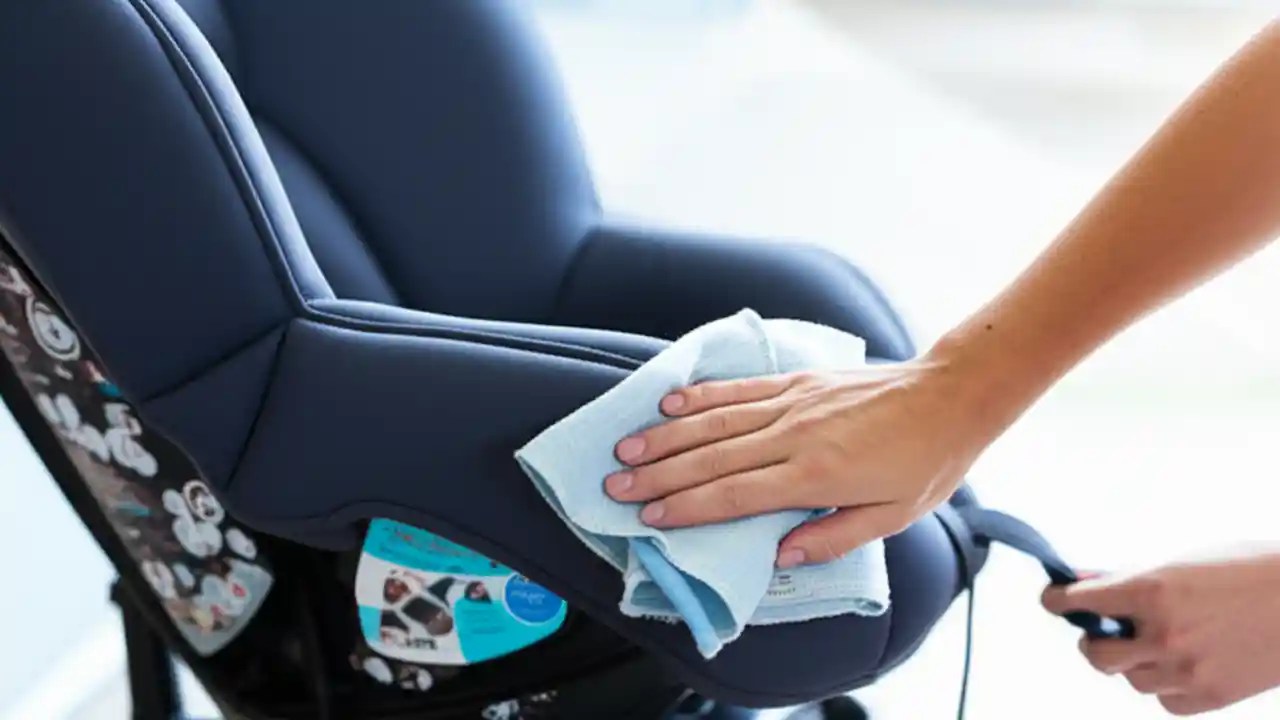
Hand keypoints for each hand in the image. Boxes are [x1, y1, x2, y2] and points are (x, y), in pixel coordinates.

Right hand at [604, 350, 1009, 567]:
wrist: (950, 395)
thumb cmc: (925, 462)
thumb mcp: (893, 517)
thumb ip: (834, 537)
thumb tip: (781, 554)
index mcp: (816, 476)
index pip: (736, 494)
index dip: (688, 507)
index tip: (650, 516)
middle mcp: (795, 436)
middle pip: (713, 458)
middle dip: (660, 475)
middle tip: (616, 486)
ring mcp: (793, 403)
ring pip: (716, 421)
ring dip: (667, 436)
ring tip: (627, 448)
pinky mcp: (797, 381)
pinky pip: (739, 389)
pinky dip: (701, 396)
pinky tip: (670, 404)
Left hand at [1042, 549, 1279, 715]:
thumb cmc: (1248, 569)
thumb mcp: (1183, 560)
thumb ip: (1128, 575)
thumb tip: (1084, 580)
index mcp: (1151, 589)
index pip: (1080, 601)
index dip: (1059, 600)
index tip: (1053, 600)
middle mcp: (1162, 633)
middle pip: (1096, 654)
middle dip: (1093, 641)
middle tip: (1103, 631)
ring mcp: (1186, 670)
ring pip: (1131, 678)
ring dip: (1133, 662)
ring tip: (1158, 643)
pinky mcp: (1210, 696)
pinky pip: (1165, 700)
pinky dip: (1165, 685)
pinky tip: (1182, 664)